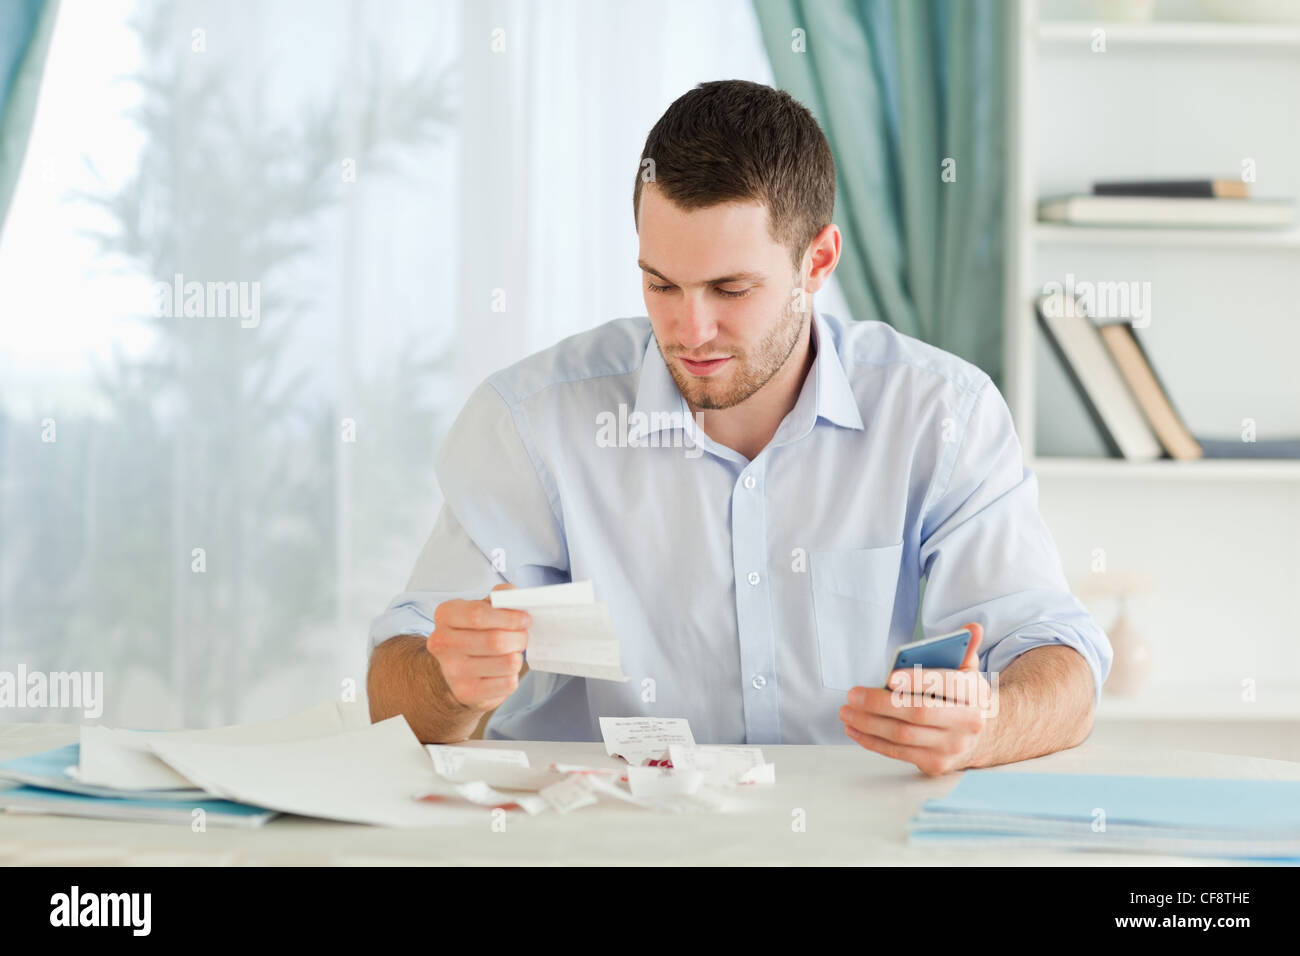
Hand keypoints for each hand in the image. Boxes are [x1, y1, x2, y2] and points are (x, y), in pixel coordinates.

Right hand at [429, 583, 530, 710]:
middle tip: (522, 636)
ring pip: (506, 662)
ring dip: (517, 656)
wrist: (456, 667)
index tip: (525, 619)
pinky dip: (513, 675)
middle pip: (495, 640)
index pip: (478, 614)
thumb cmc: (472, 632)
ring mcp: (453, 671)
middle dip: (519, 637)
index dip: (509, 617)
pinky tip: (503, 670)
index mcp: (446, 615)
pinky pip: (507, 683)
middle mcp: (443, 643)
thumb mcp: (482, 607)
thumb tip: (515, 596)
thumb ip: (501, 597)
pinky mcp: (467, 692)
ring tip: (512, 652)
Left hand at [838, 622, 989, 776]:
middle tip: (853, 694)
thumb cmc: (963, 697)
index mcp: (975, 694)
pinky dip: (872, 741)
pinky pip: (898, 752)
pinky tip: (855, 729)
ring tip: (846, 711)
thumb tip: (972, 627)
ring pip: (903, 735)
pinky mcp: (936, 763)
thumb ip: (964, 649)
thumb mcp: (968, 671)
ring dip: (869, 723)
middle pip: (919, 712)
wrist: (980, 735)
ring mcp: (952, 746)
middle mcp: (967, 722)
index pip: (947, 685)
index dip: (918, 681)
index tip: (890, 677)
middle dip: (881, 703)